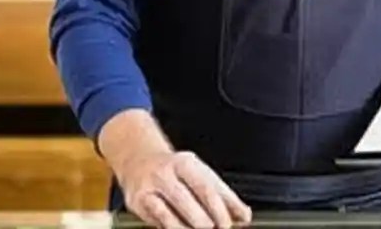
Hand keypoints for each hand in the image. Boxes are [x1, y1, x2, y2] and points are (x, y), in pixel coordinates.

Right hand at [116, 149, 252, 228]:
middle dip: (207, 219)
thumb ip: (223, 196)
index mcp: (186, 163)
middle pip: (189, 199)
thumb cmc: (175, 171)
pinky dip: (173, 227)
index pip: (207, 187)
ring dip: (189, 227)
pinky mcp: (138, 201)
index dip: (222, 208)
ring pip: (169, 212)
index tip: (235, 222)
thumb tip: (244, 216)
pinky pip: (157, 219)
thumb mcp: (199, 175)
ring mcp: (150, 186)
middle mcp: (166, 172)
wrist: (137, 159)